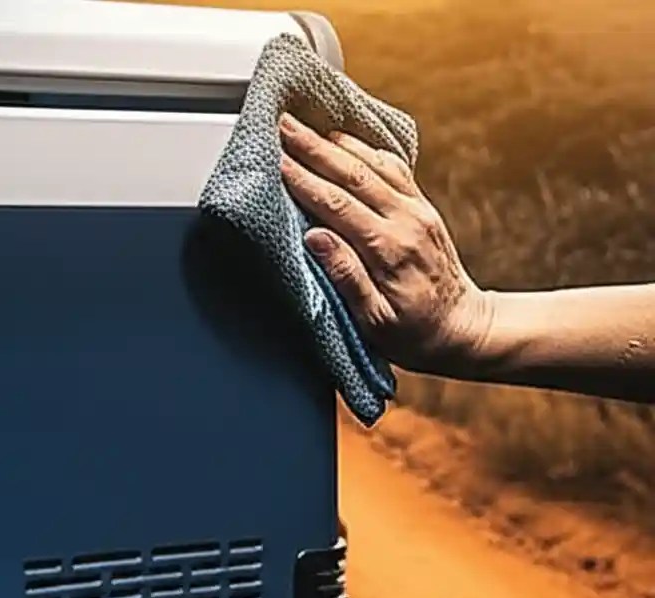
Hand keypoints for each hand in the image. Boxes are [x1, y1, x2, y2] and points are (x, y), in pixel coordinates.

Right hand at [277, 113, 494, 375]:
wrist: (462, 328)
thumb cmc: (412, 332)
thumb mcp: (374, 320)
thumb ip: (345, 276)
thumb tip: (314, 237)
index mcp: (388, 250)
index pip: (336, 204)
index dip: (303, 179)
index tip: (275, 159)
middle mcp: (405, 221)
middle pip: (352, 173)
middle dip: (313, 147)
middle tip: (282, 124)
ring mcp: (416, 210)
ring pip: (372, 164)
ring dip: (334, 142)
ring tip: (303, 124)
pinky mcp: (422, 206)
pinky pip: (392, 167)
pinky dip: (364, 148)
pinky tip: (343, 138)